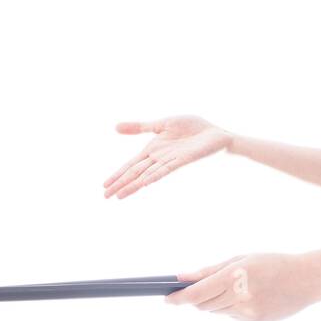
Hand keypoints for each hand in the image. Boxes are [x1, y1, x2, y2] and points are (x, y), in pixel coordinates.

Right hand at [103, 115, 233, 199]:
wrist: (216, 133)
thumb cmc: (193, 129)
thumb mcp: (162, 123)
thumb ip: (140, 127)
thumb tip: (115, 127)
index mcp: (153, 150)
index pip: (131, 165)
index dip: (117, 174)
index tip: (104, 186)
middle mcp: (159, 158)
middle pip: (135, 173)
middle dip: (120, 184)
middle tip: (105, 196)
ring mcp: (169, 161)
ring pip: (147, 175)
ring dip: (133, 185)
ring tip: (119, 196)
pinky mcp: (182, 160)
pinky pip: (165, 170)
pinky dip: (154, 176)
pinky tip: (144, 183)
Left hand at [163, 252, 316, 320]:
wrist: (306, 279)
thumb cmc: (272, 263)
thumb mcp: (241, 259)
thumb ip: (211, 270)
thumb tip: (183, 278)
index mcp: (234, 276)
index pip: (197, 293)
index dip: (179, 298)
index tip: (167, 299)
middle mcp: (239, 297)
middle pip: (203, 304)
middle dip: (196, 298)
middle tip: (195, 289)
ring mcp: (247, 313)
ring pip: (217, 311)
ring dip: (215, 302)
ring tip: (234, 287)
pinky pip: (232, 316)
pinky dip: (233, 308)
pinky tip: (251, 297)